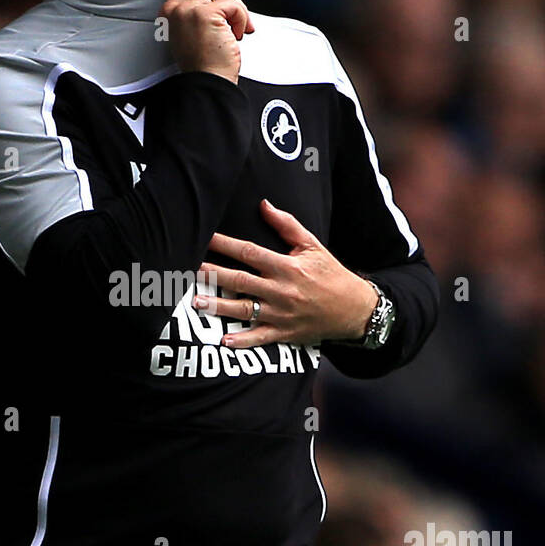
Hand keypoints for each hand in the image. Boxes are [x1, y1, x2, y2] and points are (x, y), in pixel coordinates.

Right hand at [161, 0, 254, 84]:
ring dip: (237, 11)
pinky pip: (233, 4)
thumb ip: (198, 7)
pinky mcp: (205, 14)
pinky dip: (242, 19)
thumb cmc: (204, 64)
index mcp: (169, 10)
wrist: (207, 82)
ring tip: (234, 31)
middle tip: (233, 16)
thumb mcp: (193, 30)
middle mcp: (176, 7)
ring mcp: (188, 9)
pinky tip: (237, 34)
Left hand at [193, 199, 376, 346]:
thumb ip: (287, 225)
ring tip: (195, 301)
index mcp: (287, 266)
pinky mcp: (285, 333)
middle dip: (214, 274)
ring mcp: (282, 314)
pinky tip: (224, 340)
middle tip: (189, 269)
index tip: (205, 238)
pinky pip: (260, 338)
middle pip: (241, 280)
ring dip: (219, 306)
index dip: (225, 244)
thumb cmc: (331, 274)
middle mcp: (282, 290)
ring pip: (245, 309)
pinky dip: (243, 340)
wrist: (354, 309)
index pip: (250, 252)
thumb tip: (264, 205)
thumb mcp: (312, 245)